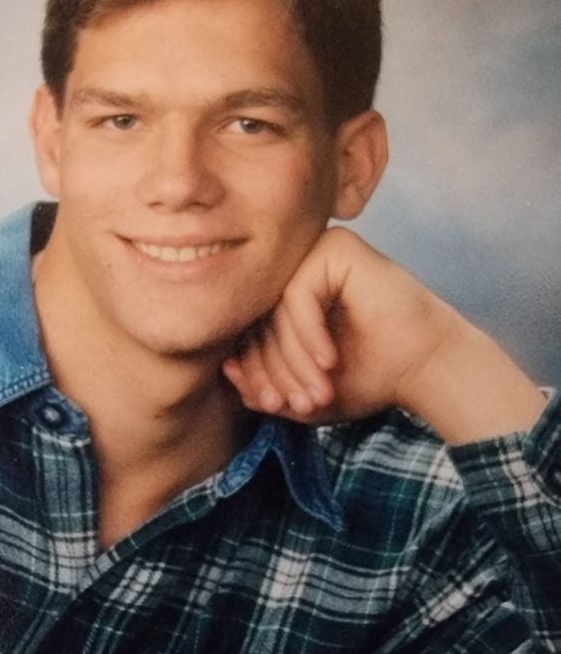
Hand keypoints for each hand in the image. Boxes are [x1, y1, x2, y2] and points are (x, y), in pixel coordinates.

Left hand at [221, 227, 544, 441]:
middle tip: (294, 404)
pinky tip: (330, 361)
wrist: (427, 366)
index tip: (270, 405)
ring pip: (274, 312)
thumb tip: (226, 368)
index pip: (246, 331)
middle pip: (257, 321)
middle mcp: (294, 269)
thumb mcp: (303, 391)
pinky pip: (297, 296)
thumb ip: (263, 384)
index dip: (253, 372)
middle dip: (273, 371)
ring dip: (293, 361)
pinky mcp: (334, 248)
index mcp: (283, 297)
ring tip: (316, 394)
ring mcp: (313, 254)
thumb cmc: (369, 377)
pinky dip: (310, 335)